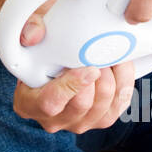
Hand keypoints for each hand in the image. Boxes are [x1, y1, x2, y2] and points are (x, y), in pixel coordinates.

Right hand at [11, 0, 132, 133]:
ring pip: (103, 106)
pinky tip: (117, 64)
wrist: (59, 49)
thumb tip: (32, 36)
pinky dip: (123, 82)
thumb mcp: (31, 29)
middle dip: (97, 77)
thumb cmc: (44, 42)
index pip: (50, 103)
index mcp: (28, 103)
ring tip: (108, 55)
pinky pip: (119, 104)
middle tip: (101, 53)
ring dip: (111, 78)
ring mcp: (78, 123)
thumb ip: (29, 28)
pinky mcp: (101, 119)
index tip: (90, 68)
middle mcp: (52, 119)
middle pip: (82, 106)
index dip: (71, 87)